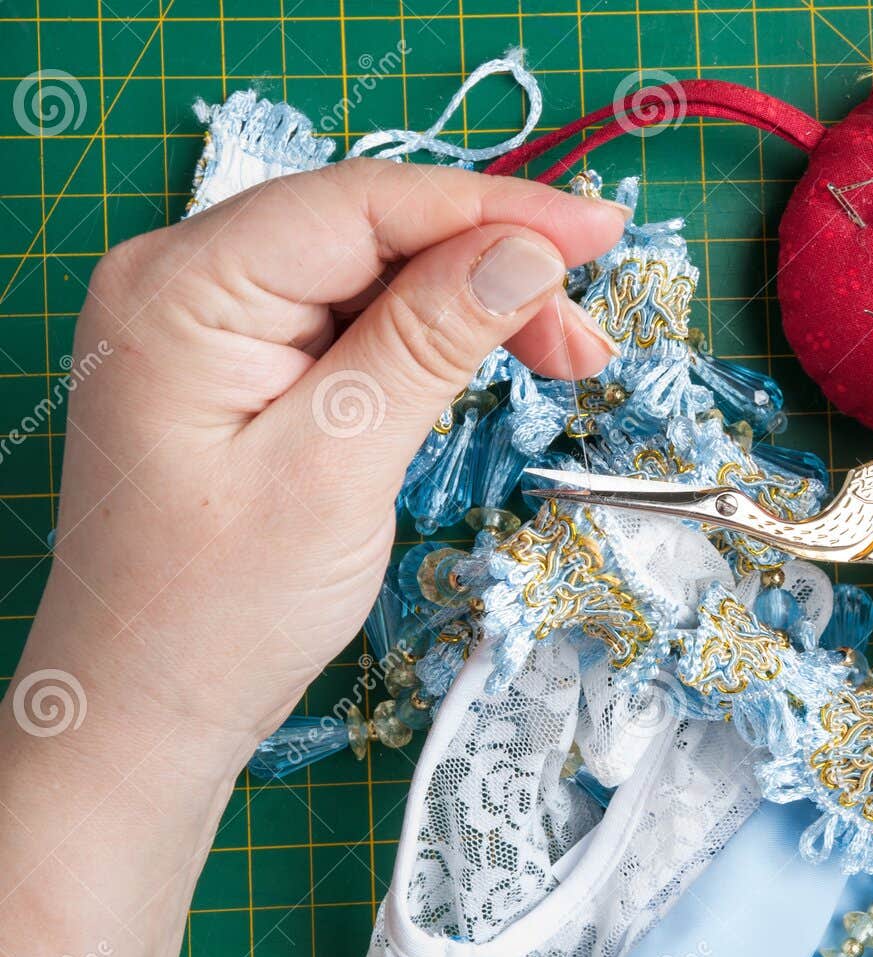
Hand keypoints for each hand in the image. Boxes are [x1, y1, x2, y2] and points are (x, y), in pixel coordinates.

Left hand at [26, 159, 625, 762]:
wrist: (145, 710)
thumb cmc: (217, 612)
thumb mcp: (334, 471)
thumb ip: (425, 344)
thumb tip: (525, 251)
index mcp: (181, 288)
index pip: (360, 204)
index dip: (493, 208)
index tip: (600, 229)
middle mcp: (184, 280)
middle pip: (371, 228)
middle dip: (492, 263)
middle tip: (587, 337)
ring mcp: (209, 320)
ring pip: (374, 271)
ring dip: (475, 302)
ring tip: (565, 358)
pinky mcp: (240, 363)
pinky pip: (354, 318)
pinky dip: (434, 335)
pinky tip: (492, 358)